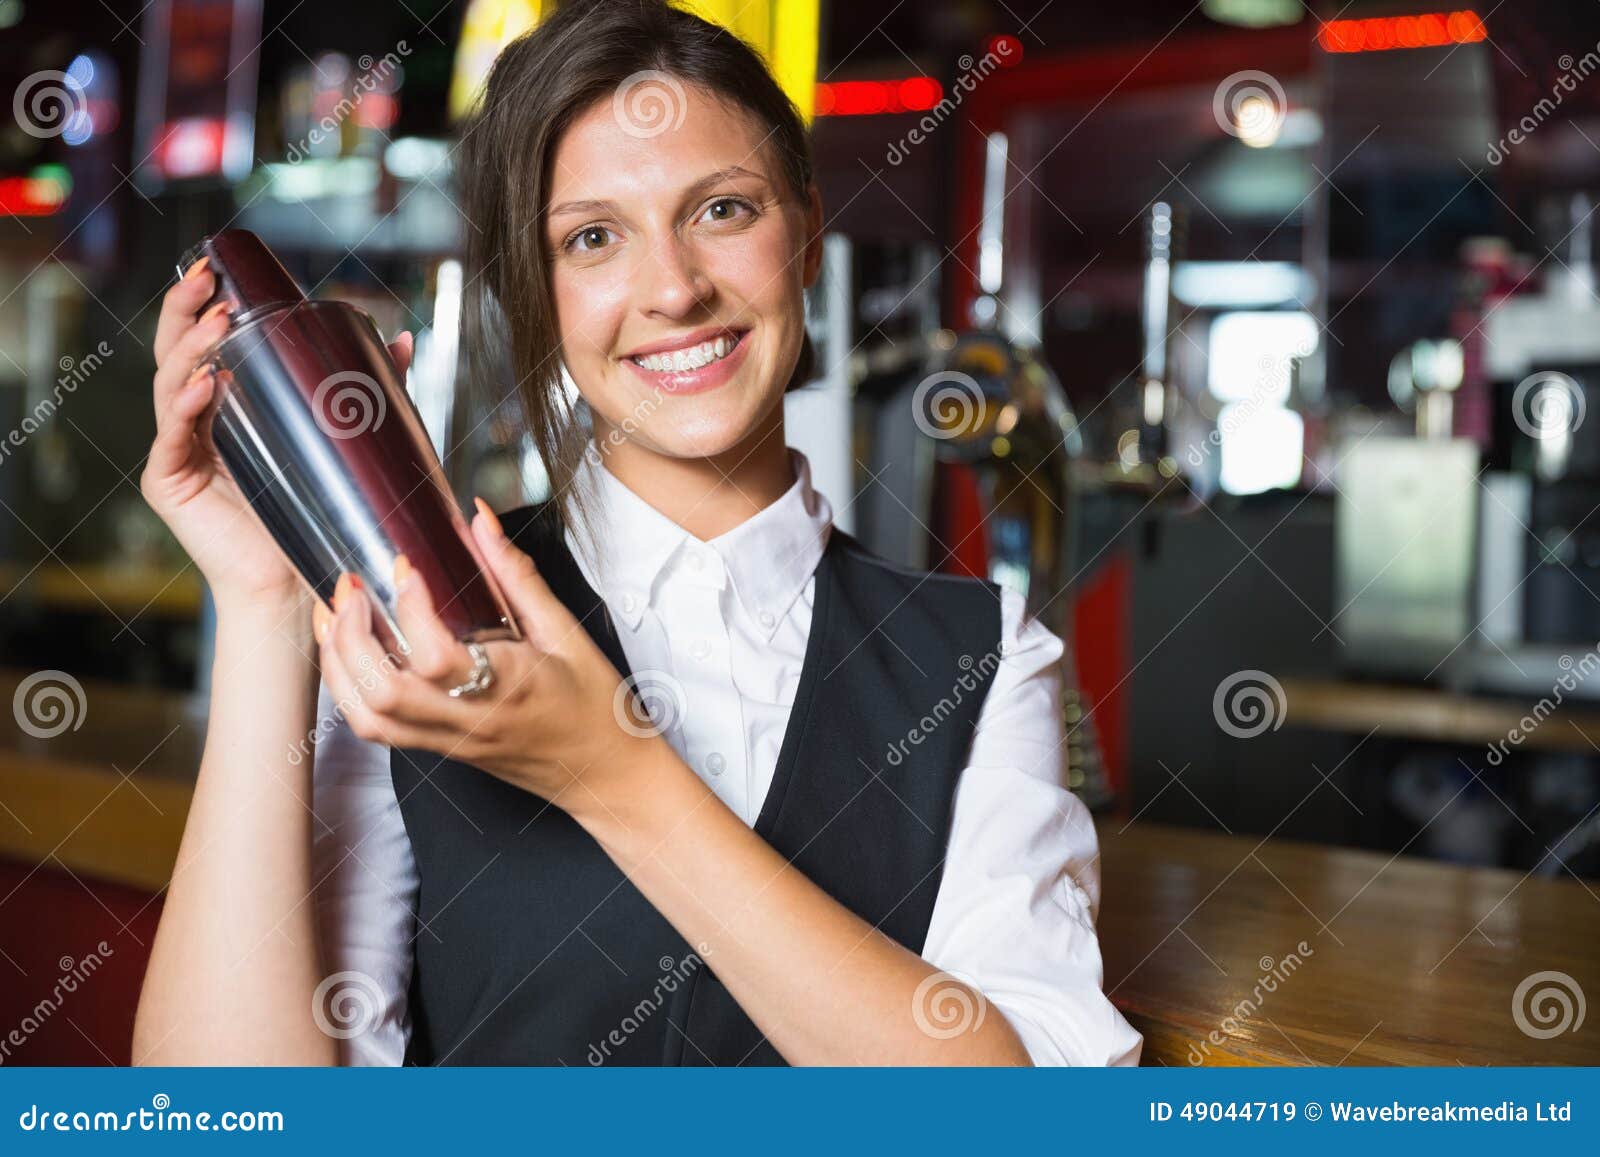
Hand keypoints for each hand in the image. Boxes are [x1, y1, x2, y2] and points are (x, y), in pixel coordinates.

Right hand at [142, 260, 414, 610]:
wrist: (304, 582)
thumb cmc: (319, 511)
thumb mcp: (342, 438)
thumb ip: (364, 391)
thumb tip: (402, 339)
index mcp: (226, 405)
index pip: (204, 343)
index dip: (204, 303)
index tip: (221, 269)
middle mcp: (194, 421)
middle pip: (175, 352)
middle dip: (185, 310)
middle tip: (208, 280)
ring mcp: (177, 450)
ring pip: (169, 385)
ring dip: (191, 349)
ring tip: (217, 324)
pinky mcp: (170, 482)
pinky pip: (173, 436)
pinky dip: (187, 407)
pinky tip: (206, 384)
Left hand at [314, 500, 677, 815]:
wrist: (604, 774)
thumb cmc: (594, 707)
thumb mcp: (567, 633)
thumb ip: (518, 577)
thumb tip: (481, 523)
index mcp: (508, 689)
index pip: (438, 658)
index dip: (411, 608)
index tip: (406, 565)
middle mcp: (469, 720)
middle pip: (382, 695)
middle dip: (351, 637)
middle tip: (351, 587)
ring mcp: (449, 741)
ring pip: (367, 717)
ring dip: (338, 665)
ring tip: (335, 615)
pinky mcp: (438, 749)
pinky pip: (377, 728)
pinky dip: (349, 689)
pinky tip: (348, 652)